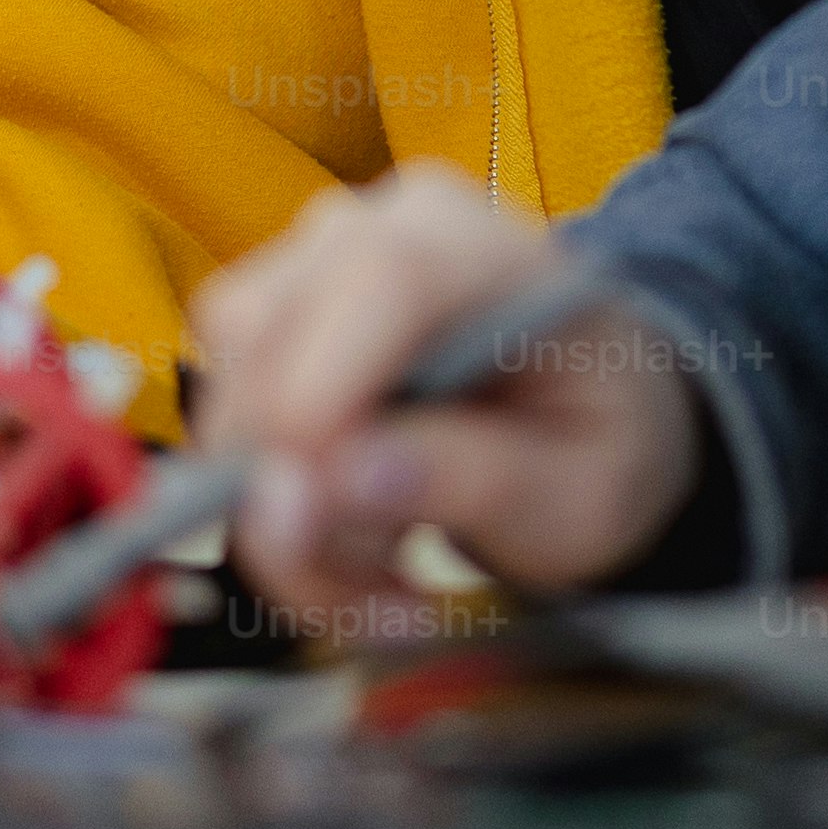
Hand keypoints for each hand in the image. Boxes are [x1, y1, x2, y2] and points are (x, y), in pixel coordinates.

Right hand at [188, 166, 697, 604]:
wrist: (593, 411)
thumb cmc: (599, 440)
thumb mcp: (583, 492)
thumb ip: (472, 480)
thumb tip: (331, 481)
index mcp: (482, 245)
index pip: (379, 278)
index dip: (320, 389)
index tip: (308, 512)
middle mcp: (376, 230)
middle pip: (267, 335)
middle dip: (293, 492)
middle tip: (385, 599)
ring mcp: (309, 270)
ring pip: (230, 389)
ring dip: (285, 519)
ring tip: (386, 578)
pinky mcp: (270, 325)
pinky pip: (228, 421)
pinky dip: (275, 512)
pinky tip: (355, 548)